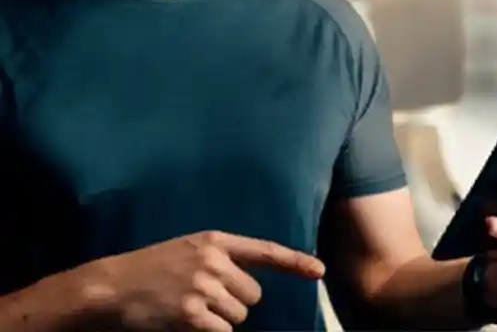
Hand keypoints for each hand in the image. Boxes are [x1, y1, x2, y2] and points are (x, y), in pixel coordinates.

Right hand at [89, 231, 323, 330]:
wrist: (108, 287)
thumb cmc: (148, 270)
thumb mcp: (187, 251)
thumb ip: (220, 260)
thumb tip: (251, 285)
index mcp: (214, 241)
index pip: (265, 251)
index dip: (295, 262)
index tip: (319, 271)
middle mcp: (212, 261)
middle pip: (253, 295)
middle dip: (235, 304)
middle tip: (203, 301)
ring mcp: (202, 287)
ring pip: (239, 316)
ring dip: (220, 321)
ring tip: (188, 309)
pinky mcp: (190, 313)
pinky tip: (186, 324)